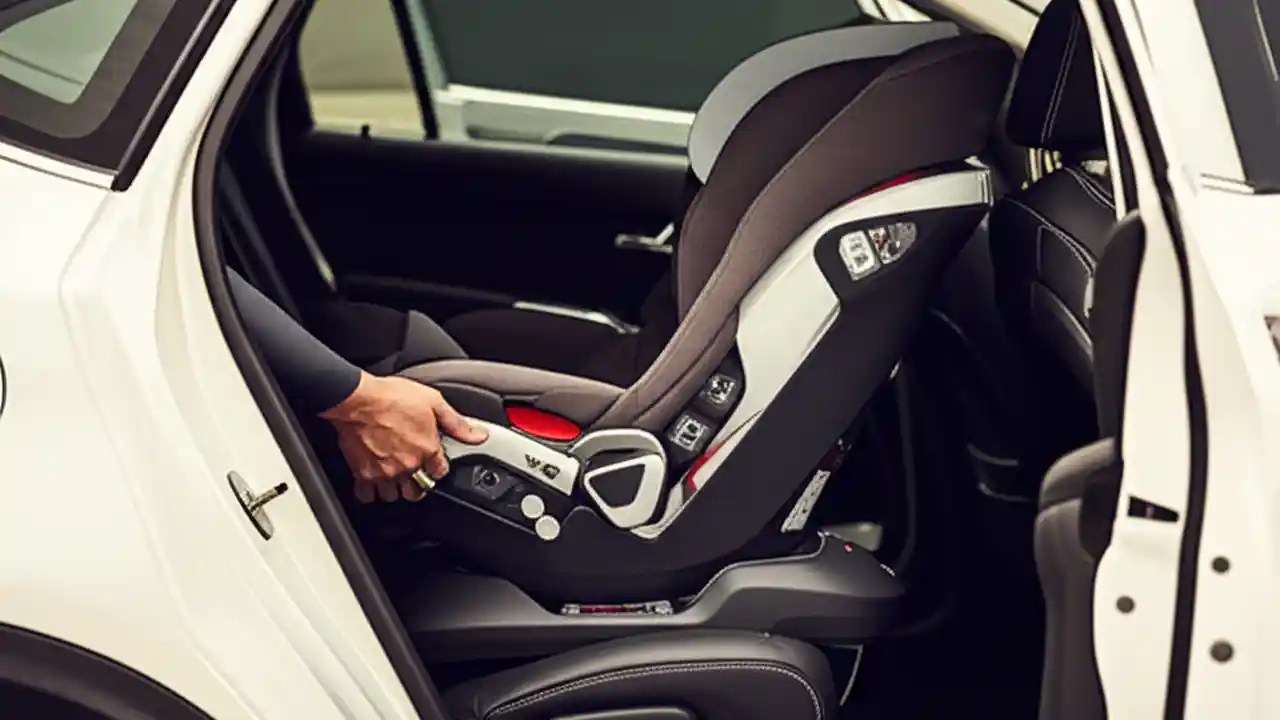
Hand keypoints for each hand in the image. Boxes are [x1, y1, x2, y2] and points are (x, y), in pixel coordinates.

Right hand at [320, 372, 487, 502]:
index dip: (437, 466)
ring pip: (394, 496)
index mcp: (427, 449)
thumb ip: (457, 423)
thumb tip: (479, 435)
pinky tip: (372, 481)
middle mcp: (408, 465)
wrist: (357, 399)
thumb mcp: (433, 402)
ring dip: (395, 489)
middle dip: (418, 483)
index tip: (432, 460)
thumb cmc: (391, 397)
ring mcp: (385, 472)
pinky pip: (367, 496)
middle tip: (413, 471)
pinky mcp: (363, 473)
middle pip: (418, 490)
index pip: (440, 472)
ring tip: (393, 475)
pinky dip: (370, 492)